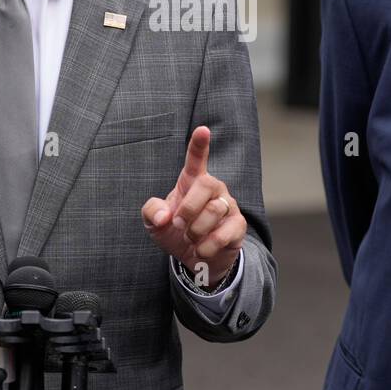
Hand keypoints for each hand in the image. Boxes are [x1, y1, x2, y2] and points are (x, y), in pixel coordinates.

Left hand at [141, 126, 244, 288]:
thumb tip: (164, 216)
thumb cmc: (175, 232)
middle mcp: (213, 189)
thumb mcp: (155, 223)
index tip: (202, 130)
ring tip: (191, 238)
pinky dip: (207, 246)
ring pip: (215, 210)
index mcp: (192, 182)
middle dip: (188, 207)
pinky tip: (202, 249)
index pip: (196, 159)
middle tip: (178, 224)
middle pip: (206, 184)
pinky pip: (225, 233)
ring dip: (196, 230)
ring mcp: (228, 206)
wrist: (194, 259)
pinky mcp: (238, 225)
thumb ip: (152, 212)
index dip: (199, 144)